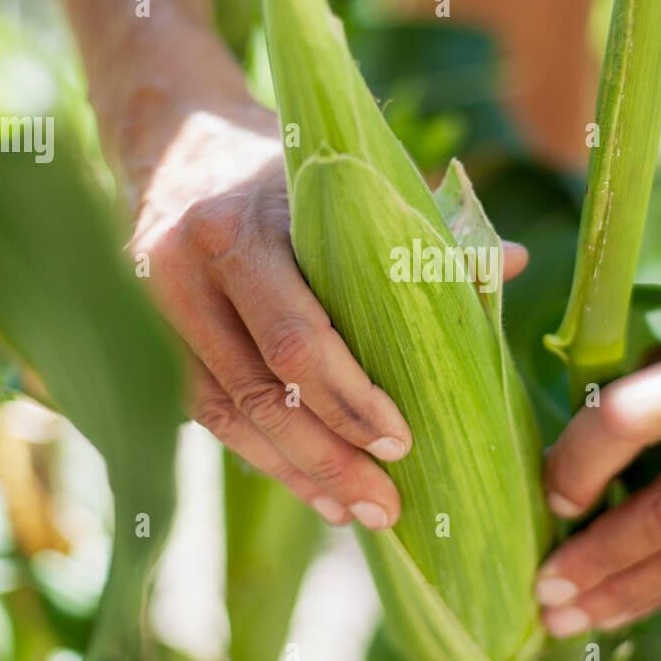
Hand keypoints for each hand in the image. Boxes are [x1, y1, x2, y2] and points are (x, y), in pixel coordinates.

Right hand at [126, 82, 526, 529]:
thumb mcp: (347, 178)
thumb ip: (423, 222)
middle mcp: (187, 267)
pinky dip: (263, 457)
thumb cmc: (284, 169)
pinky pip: (208, 414)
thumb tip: (510, 262)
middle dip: (329, 457)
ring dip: (296, 471)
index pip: (297, 333)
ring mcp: (156, 308)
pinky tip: (310, 487)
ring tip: (355, 513)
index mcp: (243, 222)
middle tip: (387, 505)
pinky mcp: (151, 340)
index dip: (350, 399)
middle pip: (261, 388)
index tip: (402, 443)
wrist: (175, 148)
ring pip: (228, 414)